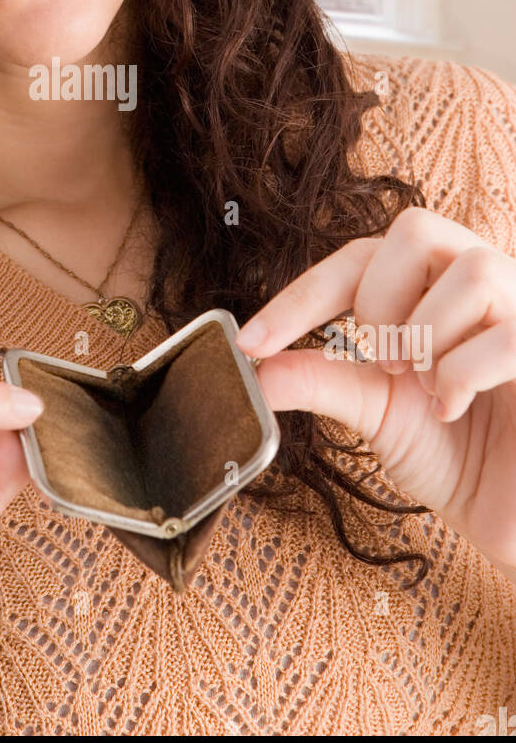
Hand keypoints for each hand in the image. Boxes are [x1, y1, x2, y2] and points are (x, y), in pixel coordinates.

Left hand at [233, 207, 515, 584]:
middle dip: (380, 299)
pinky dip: (463, 374)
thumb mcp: (377, 411)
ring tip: (429, 387)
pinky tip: (455, 407)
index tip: (252, 341)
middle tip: (383, 363)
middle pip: (416, 229)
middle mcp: (484, 281)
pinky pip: (506, 336)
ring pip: (471, 272)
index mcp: (435, 285)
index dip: (301, 296)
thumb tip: (255, 369)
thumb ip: (321, 380)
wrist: (513, 513)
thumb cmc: (461, 452)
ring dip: (429, 336)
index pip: (360, 258)